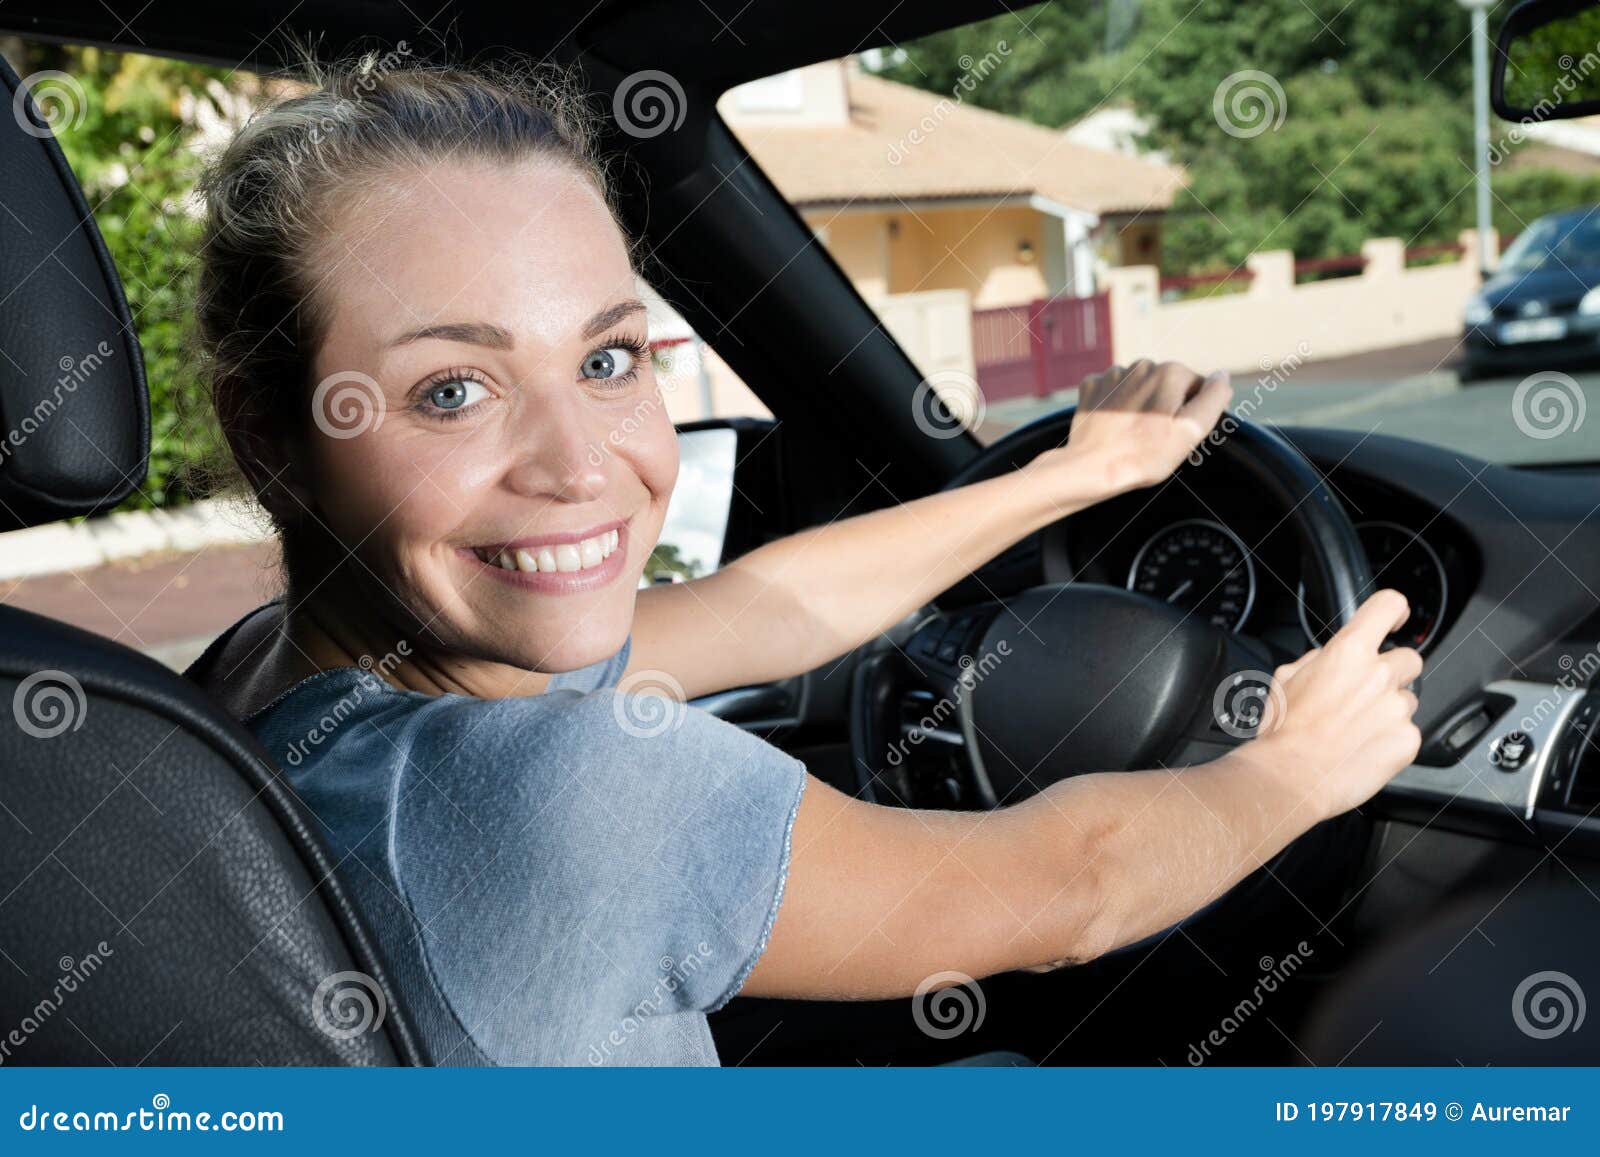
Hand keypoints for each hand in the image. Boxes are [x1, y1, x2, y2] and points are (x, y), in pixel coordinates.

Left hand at [1029, 360, 1232, 501]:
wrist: (1091, 468)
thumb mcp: (1191, 431)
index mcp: (1170, 372)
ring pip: (1139, 386)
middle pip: (1167, 385)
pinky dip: (1115, 404)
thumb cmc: (1144, 455)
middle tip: (1156, 437)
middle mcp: (1141, 365)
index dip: (1193, 412)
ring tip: (1133, 432)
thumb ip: (1213, 399)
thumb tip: (1222, 375)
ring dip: (1141, 403)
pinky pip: (1112, 390)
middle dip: (1167, 405)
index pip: (1197, 386)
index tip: (1178, 433)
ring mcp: (1112, 374)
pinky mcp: (1091, 387)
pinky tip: (1114, 424)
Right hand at [1245, 589, 1423, 819]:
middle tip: (1365, 693)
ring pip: (1408, 698)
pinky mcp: (1408, 739)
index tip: (1396, 619)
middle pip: (1408, 657)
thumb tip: (1332, 658)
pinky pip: (1408, 731)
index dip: (1395, 610)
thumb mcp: (1286, 677)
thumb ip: (1319, 659)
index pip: (1388, 606)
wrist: (1290, 776)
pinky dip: (1391, 738)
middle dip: (1391, 672)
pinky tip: (1364, 747)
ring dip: (1389, 708)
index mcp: (1348, 652)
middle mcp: (1379, 674)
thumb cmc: (1283, 732)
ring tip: (1359, 728)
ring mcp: (1397, 708)